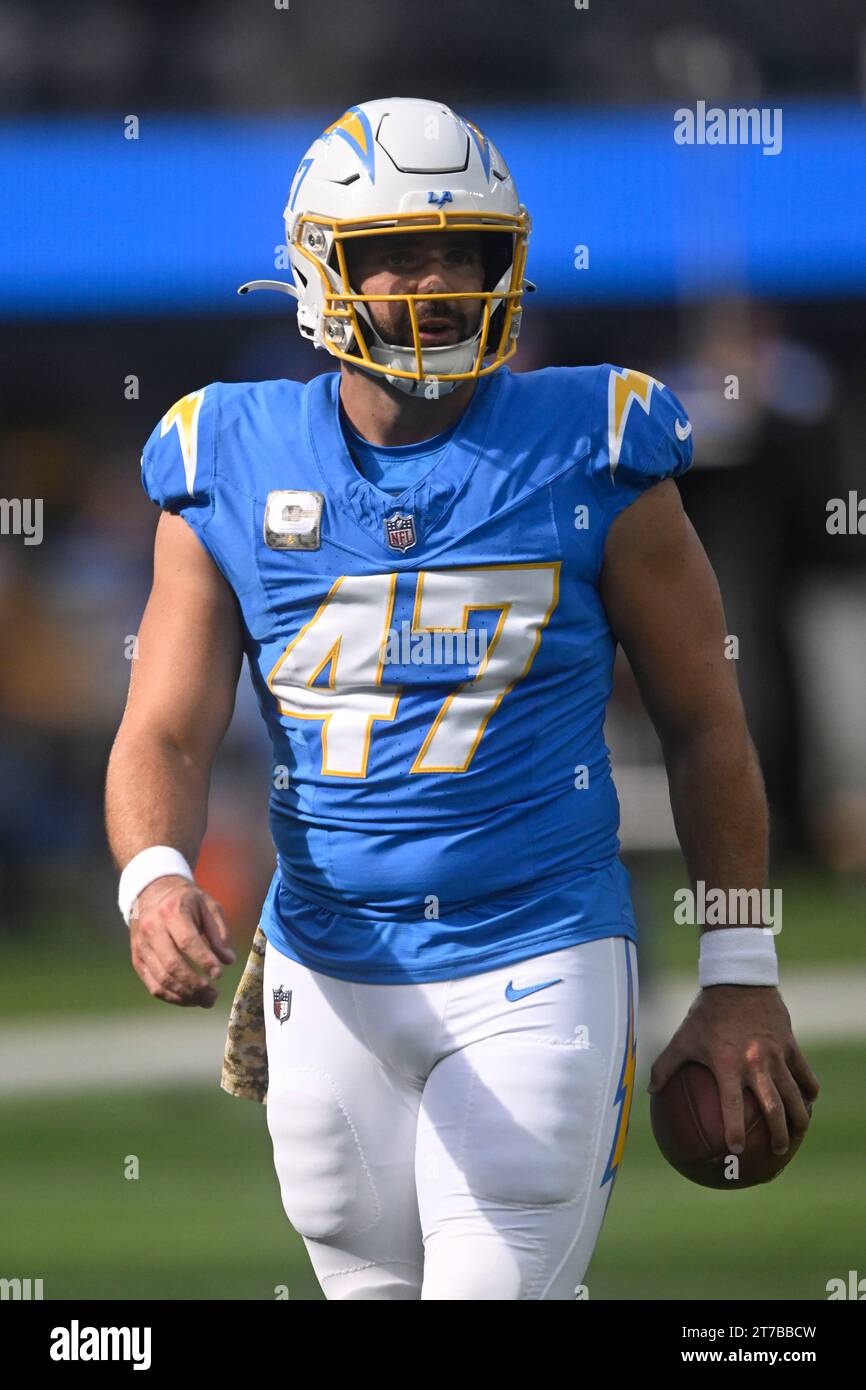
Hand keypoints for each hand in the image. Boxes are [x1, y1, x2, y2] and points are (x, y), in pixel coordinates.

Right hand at [129, 875, 234, 1007]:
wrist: (153, 893)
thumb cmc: (187, 900)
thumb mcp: (209, 906)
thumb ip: (219, 933)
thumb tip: (228, 961)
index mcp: (172, 911)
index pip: (187, 941)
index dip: (204, 960)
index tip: (219, 974)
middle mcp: (152, 929)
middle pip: (172, 964)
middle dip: (195, 984)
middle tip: (214, 995)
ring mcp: (142, 946)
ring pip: (162, 979)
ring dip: (186, 995)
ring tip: (206, 1000)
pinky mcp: (138, 960)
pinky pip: (153, 985)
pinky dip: (172, 997)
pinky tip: (190, 999)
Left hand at [647, 984, 819, 1155]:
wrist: (738, 979)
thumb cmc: (707, 1012)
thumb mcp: (683, 1037)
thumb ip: (666, 1065)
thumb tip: (650, 1091)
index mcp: (727, 1064)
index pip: (732, 1105)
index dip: (733, 1130)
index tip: (733, 1151)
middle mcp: (755, 1063)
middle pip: (774, 1108)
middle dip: (778, 1135)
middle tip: (776, 1153)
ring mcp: (776, 1054)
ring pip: (795, 1095)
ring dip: (799, 1119)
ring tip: (797, 1135)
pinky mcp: (790, 1045)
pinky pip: (805, 1073)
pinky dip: (809, 1089)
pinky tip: (809, 1101)